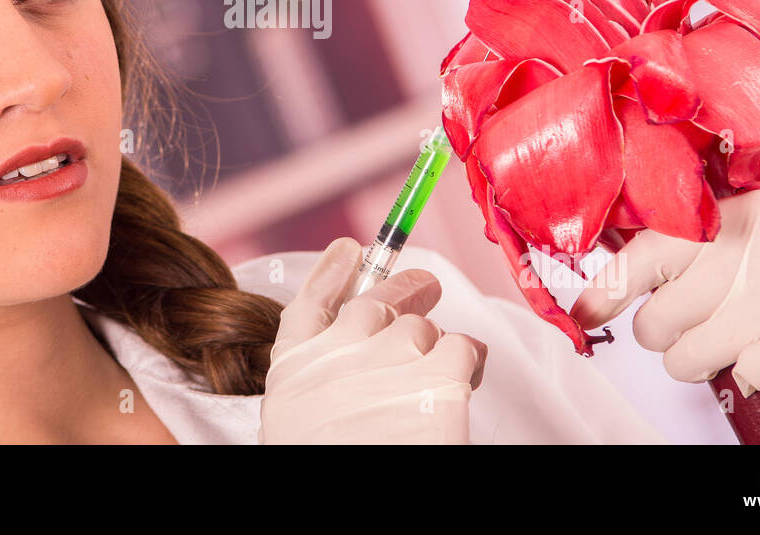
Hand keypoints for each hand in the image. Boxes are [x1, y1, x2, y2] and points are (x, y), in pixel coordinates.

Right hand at [259, 237, 487, 443]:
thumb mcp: (303, 419)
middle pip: (378, 306)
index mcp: (291, 373)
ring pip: (424, 329)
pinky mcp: (439, 379)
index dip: (330, 274)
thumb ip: (324, 383)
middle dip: (406, 291)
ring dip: (435, 349)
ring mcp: (388, 361)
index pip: (307, 306)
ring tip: (434, 388)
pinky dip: (468, 365)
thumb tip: (360, 342)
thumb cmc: (331, 460)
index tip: (349, 250)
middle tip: (428, 287)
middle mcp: (337, 354)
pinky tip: (463, 384)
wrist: (353, 509)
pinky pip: (464, 349)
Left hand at [571, 190, 759, 442]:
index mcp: (736, 212)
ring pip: (681, 355)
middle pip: (655, 316)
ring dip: (696, 360)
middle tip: (695, 324)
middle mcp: (757, 245)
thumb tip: (593, 285)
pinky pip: (728, 376)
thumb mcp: (737, 250)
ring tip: (732, 339)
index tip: (586, 311)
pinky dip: (741, 375)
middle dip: (660, 334)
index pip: (649, 247)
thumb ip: (677, 252)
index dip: (608, 286)